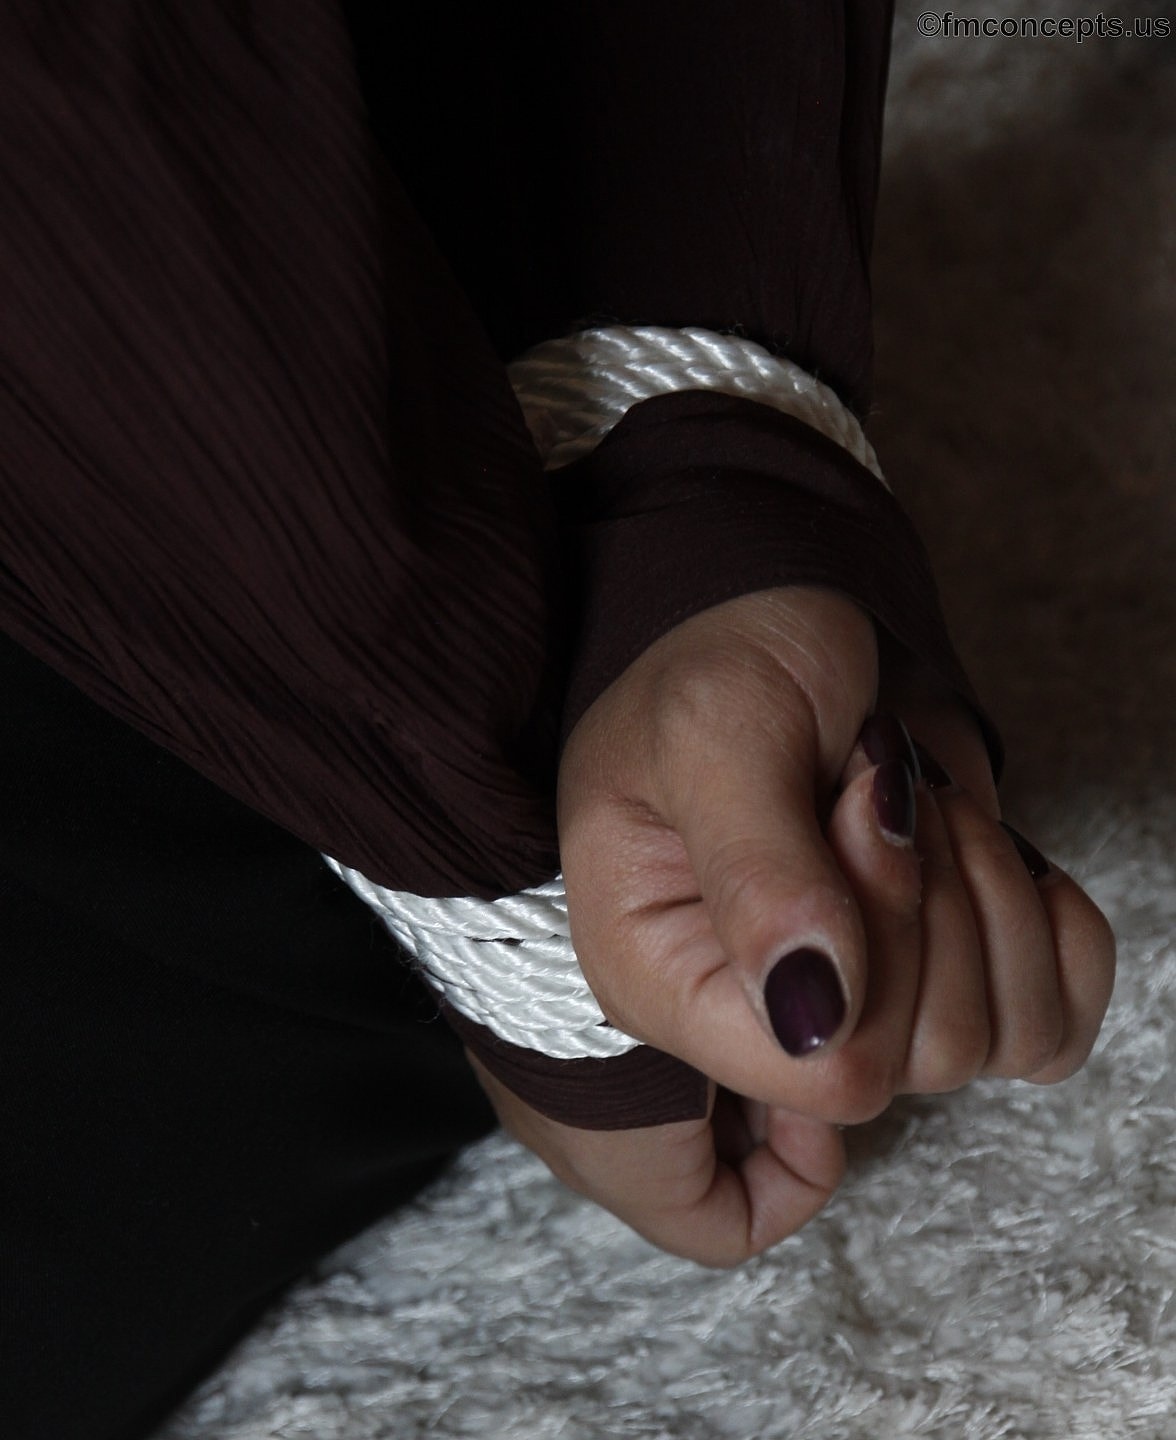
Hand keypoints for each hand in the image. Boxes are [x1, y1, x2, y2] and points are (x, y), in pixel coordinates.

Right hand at [493, 587, 1114, 1262]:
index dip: (878, 950)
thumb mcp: (716, 738)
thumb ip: (758, 877)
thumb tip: (813, 1022)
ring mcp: (856, 1004)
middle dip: (933, 901)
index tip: (858, 816)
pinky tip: (998, 857)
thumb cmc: (724, 658)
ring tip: (922, 804)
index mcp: (665, 979)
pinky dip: (1058, 937)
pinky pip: (1048, 1028)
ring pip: (991, 1041)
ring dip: (988, 895)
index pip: (821, 1071)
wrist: (789, 616)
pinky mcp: (937, 978)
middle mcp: (757, 1016)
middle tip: (885, 790)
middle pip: (918, 1056)